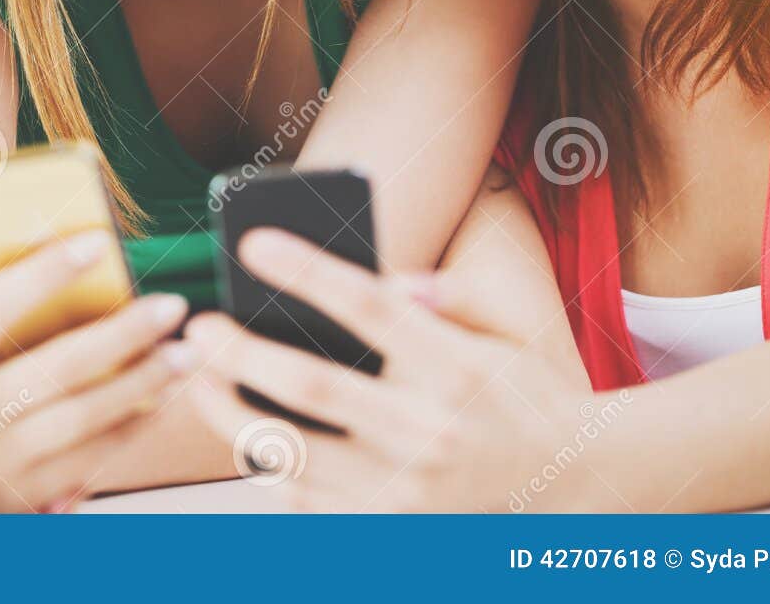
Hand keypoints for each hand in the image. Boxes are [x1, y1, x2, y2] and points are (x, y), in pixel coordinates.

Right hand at [0, 232, 196, 512]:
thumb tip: (49, 236)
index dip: (44, 272)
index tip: (96, 243)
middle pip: (58, 365)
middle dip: (124, 334)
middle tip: (171, 306)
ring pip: (83, 416)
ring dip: (143, 382)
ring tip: (183, 353)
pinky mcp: (20, 499)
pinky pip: (89, 459)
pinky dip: (130, 428)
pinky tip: (158, 400)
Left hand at [183, 227, 596, 511]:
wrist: (570, 484)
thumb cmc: (522, 390)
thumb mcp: (504, 328)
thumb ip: (444, 293)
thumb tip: (379, 276)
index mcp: (455, 366)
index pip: (369, 306)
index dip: (306, 270)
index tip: (252, 242)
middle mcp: (428, 430)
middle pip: (312, 386)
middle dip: (242, 353)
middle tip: (202, 325)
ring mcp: (406, 489)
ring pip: (292, 454)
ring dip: (230, 414)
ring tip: (199, 378)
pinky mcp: (388, 527)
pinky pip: (304, 501)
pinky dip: (263, 466)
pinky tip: (237, 432)